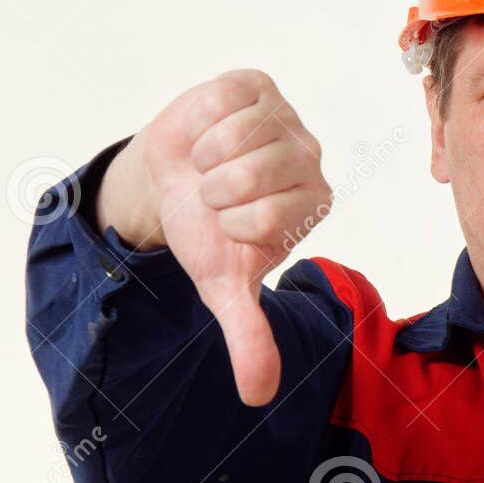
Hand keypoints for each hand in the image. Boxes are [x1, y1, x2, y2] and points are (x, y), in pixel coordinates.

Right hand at [131, 70, 330, 405]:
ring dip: (205, 159)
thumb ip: (249, 335)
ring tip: (209, 166)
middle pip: (253, 175)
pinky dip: (201, 125)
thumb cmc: (206, 232)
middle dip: (214, 192)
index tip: (227, 223)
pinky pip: (224, 103)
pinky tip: (207, 137)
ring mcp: (285, 118)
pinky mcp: (256, 86)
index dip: (229, 222)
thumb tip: (259, 395)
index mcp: (313, 203)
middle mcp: (310, 158)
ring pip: (238, 138)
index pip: (269, 216)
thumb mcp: (224, 286)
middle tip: (215, 194)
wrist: (171, 181)